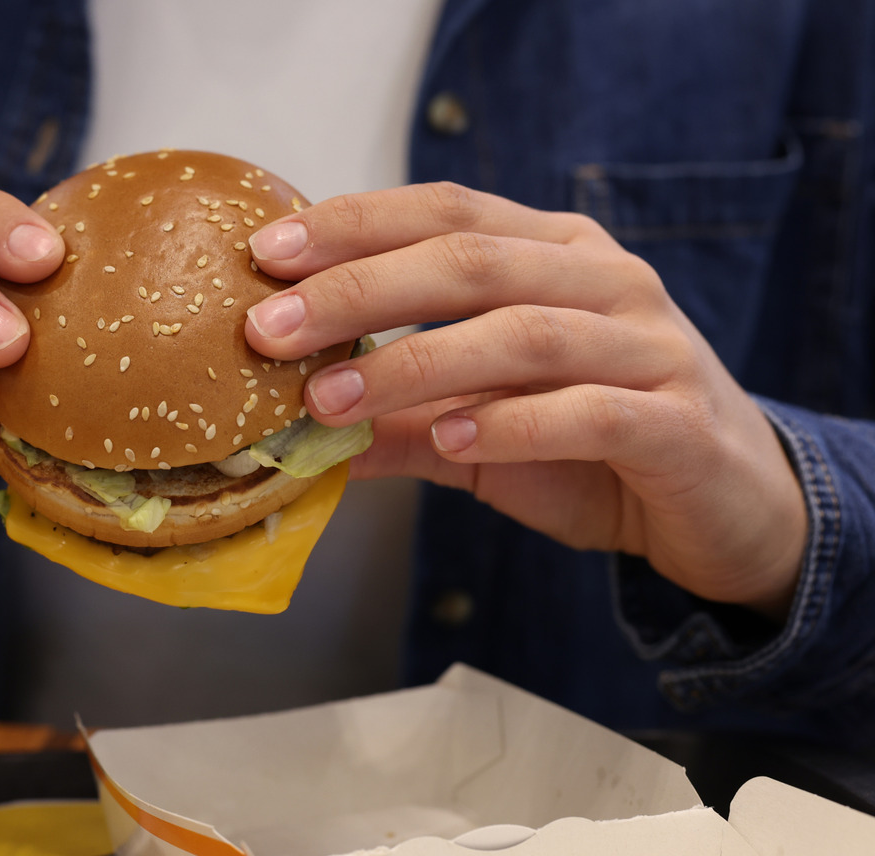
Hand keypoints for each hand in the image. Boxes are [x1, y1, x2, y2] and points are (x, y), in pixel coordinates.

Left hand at [243, 182, 805, 616]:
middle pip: (471, 260)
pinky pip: (590, 412)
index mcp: (554, 252)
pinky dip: (512, 424)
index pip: (445, 211)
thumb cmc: (591, 448)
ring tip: (330, 401)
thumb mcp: (474, 431)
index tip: (265, 255)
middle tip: (270, 330)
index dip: (353, 224)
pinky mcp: (678, 422)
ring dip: (413, 365)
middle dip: (359, 289)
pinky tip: (449, 439)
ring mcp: (649, 346)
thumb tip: (283, 435)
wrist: (728, 506)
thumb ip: (391, 421)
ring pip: (522, 334)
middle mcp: (605, 280)